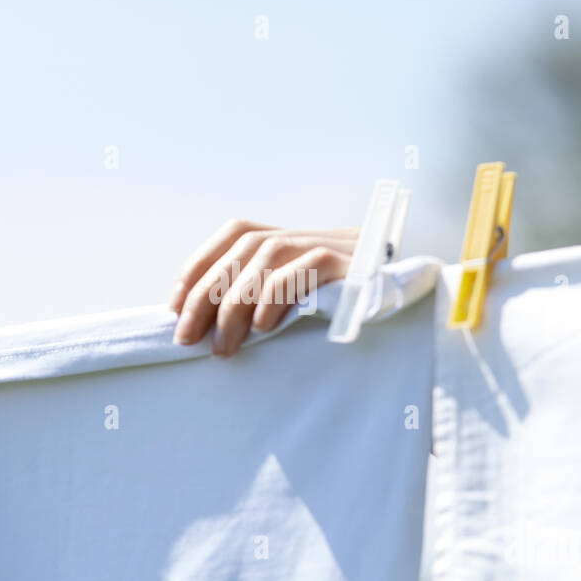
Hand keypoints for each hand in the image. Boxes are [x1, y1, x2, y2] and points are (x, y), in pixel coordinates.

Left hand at [169, 220, 357, 357]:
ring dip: (234, 304)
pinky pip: (305, 268)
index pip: (236, 233)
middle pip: (245, 247)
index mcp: (292, 237)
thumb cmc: (344, 315)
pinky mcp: (352, 266)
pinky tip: (263, 327)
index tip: (174, 307)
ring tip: (222, 348)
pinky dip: (275, 296)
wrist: (406, 305)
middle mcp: (308, 235)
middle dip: (206, 293)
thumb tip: (204, 321)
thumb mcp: (298, 302)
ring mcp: (332, 245)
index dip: (200, 265)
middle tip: (187, 338)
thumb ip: (261, 297)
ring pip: (268, 256)